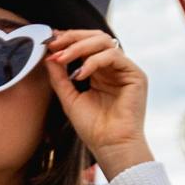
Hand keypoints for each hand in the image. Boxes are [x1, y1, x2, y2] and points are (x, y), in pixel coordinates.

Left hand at [45, 28, 151, 177]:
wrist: (110, 147)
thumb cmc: (93, 128)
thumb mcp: (69, 98)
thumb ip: (59, 76)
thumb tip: (49, 55)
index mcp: (100, 72)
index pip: (86, 45)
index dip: (68, 40)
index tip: (49, 42)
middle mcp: (113, 68)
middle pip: (95, 38)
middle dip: (72, 38)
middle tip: (54, 45)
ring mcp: (125, 70)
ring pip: (104, 42)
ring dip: (80, 47)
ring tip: (62, 58)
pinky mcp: (135, 75)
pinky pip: (114, 56)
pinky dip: (94, 61)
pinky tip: (80, 73)